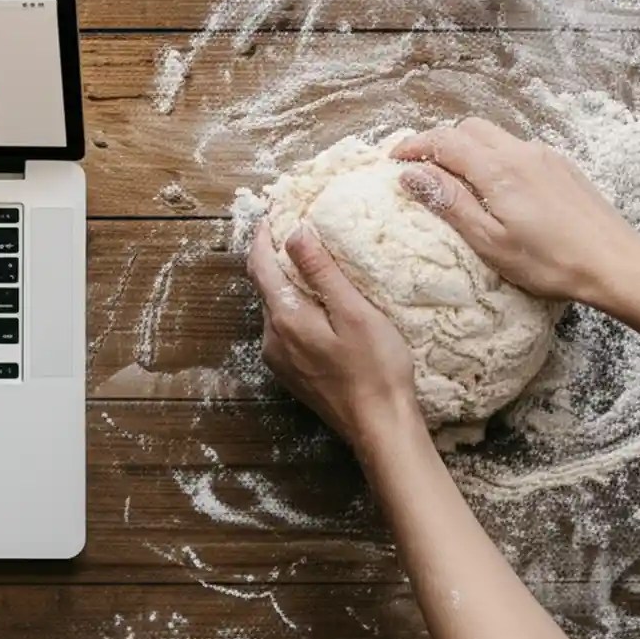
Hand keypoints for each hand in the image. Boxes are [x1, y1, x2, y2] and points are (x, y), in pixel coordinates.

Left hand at [246, 221, 422, 451]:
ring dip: (287, 283)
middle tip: (296, 229)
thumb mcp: (354, 312)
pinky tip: (318, 305)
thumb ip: (321, 271)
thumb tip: (293, 232)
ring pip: (276, 309)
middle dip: (276, 256)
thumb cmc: (376, 368)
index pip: (260, 266)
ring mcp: (280, 360)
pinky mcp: (293, 373)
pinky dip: (295, 308)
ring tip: (310, 262)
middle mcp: (272, 339)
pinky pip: (285, 330)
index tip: (273, 211)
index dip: (263, 236)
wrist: (380, 427)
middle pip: (265, 287)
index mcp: (285, 319)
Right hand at [391, 118, 639, 304]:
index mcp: (499, 169)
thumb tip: (411, 174)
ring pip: (495, 136)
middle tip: (421, 170)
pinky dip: (494, 158)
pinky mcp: (562, 167)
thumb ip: (449, 202)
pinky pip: (517, 150)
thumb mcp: (488, 240)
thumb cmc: (549, 261)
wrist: (616, 264)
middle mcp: (522, 152)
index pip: (444, 141)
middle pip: (469, 128)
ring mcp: (546, 156)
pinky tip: (496, 189)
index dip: (414, 146)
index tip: (393, 160)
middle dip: (440, 142)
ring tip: (455, 180)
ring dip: (468, 149)